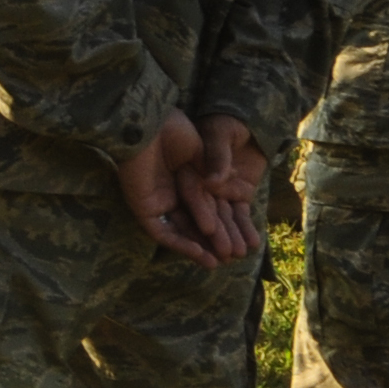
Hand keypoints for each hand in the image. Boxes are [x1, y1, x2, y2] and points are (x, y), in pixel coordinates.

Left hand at [112, 112, 240, 265]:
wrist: (148, 124)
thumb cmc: (172, 129)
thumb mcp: (201, 151)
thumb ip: (215, 172)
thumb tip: (239, 184)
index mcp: (186, 178)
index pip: (210, 206)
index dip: (227, 222)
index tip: (245, 237)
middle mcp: (173, 193)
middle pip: (197, 222)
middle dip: (217, 239)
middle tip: (236, 256)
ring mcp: (158, 202)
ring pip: (182, 231)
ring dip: (200, 247)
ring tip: (220, 263)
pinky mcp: (143, 208)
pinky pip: (163, 232)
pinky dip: (181, 244)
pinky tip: (200, 254)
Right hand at [187, 115, 268, 245]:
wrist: (239, 119)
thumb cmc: (217, 123)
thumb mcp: (218, 133)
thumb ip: (215, 155)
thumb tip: (214, 181)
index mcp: (185, 176)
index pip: (190, 202)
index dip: (199, 217)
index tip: (208, 232)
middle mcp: (200, 188)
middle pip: (206, 216)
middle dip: (216, 235)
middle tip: (224, 255)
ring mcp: (219, 193)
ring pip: (224, 218)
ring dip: (232, 236)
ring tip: (240, 254)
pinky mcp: (238, 193)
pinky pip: (240, 213)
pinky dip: (246, 227)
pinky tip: (254, 243)